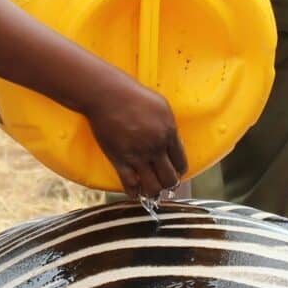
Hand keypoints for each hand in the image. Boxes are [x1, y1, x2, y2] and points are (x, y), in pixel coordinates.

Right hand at [81, 73, 185, 198]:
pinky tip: (135, 192)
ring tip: (149, 188)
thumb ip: (169, 127)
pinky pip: (130, 185)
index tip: (173, 171)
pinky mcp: (119, 160)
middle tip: (162, 180)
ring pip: (152, 187)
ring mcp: (137, 155)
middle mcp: (155, 148)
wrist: (107, 94)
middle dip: (168, 184)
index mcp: (168, 133)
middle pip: (170, 180)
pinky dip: (134, 193)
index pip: (181, 164)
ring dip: (153, 191)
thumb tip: (172, 142)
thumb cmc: (133, 96)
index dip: (179, 171)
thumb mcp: (161, 107)